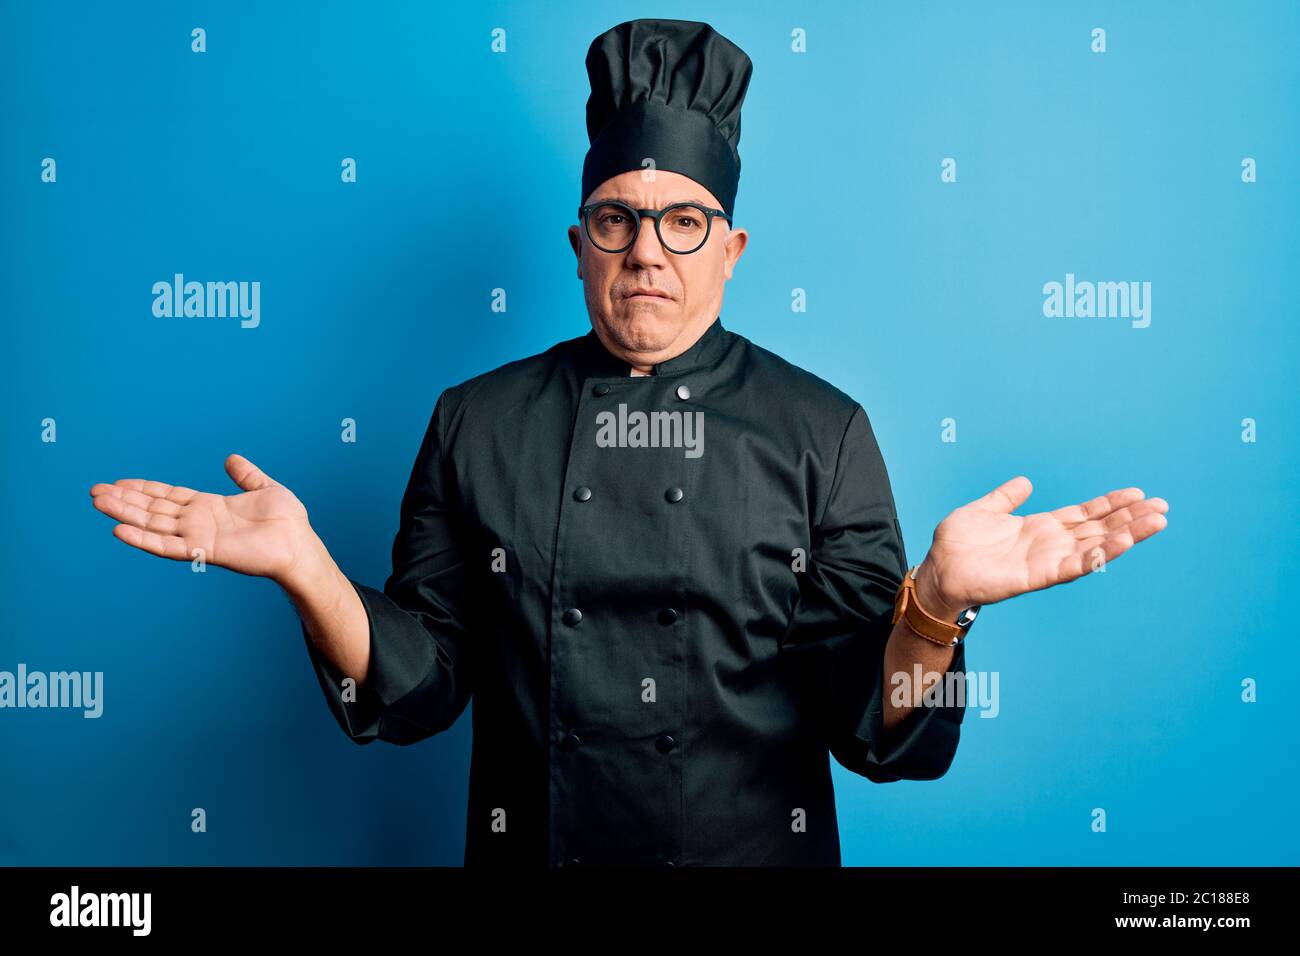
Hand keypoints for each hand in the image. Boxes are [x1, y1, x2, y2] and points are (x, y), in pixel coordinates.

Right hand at [88, 453, 316, 580]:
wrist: (300, 545)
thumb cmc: (288, 522)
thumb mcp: (265, 488)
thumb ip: (246, 475)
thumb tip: (232, 458)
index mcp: (210, 507)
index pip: (169, 496)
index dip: (144, 489)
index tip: (119, 482)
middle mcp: (199, 522)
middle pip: (154, 509)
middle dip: (125, 500)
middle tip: (95, 490)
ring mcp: (198, 537)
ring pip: (153, 524)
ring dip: (125, 514)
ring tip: (98, 502)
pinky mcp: (203, 551)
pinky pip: (167, 546)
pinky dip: (143, 539)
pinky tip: (119, 531)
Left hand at [913, 476, 1168, 613]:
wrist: (937, 572)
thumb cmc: (957, 545)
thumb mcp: (983, 510)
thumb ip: (1006, 498)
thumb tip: (1025, 481)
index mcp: (1039, 527)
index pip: (1083, 514)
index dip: (1110, 504)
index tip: (1138, 493)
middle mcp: (1048, 544)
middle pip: (1098, 528)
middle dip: (1130, 518)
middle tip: (1162, 505)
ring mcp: (1045, 560)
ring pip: (1094, 546)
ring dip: (1126, 535)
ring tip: (1156, 522)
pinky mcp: (1036, 576)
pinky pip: (1073, 566)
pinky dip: (1098, 555)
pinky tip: (1122, 543)